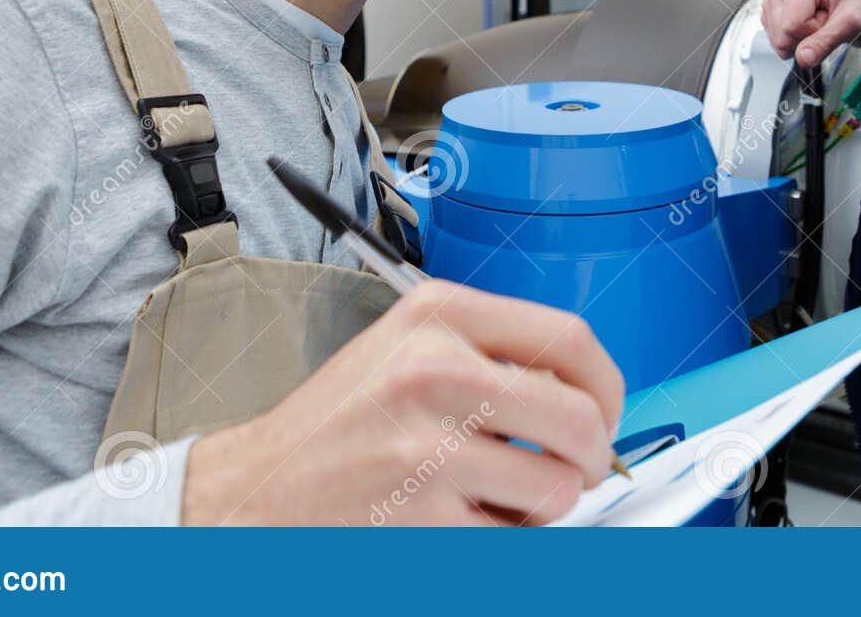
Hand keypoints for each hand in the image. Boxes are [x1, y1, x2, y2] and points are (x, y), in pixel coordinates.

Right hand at [182, 279, 624, 526]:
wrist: (253, 493)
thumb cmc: (337, 427)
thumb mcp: (407, 351)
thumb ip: (491, 354)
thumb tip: (585, 392)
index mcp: (438, 315)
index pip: (570, 340)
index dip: (607, 386)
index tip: (603, 411)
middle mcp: (434, 370)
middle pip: (581, 418)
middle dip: (591, 459)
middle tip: (571, 471)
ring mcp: (426, 446)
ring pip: (556, 488)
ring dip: (542, 509)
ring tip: (496, 500)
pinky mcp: (419, 517)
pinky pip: (512, 543)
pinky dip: (501, 545)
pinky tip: (458, 525)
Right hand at [762, 0, 860, 67]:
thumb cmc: (852, 1)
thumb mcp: (850, 22)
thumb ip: (826, 41)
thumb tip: (803, 59)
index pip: (792, 28)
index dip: (814, 33)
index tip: (828, 20)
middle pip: (781, 38)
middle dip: (806, 38)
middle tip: (823, 21)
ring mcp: (772, 2)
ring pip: (777, 43)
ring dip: (800, 40)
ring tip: (816, 21)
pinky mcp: (770, 15)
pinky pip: (776, 43)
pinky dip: (794, 40)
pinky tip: (805, 25)